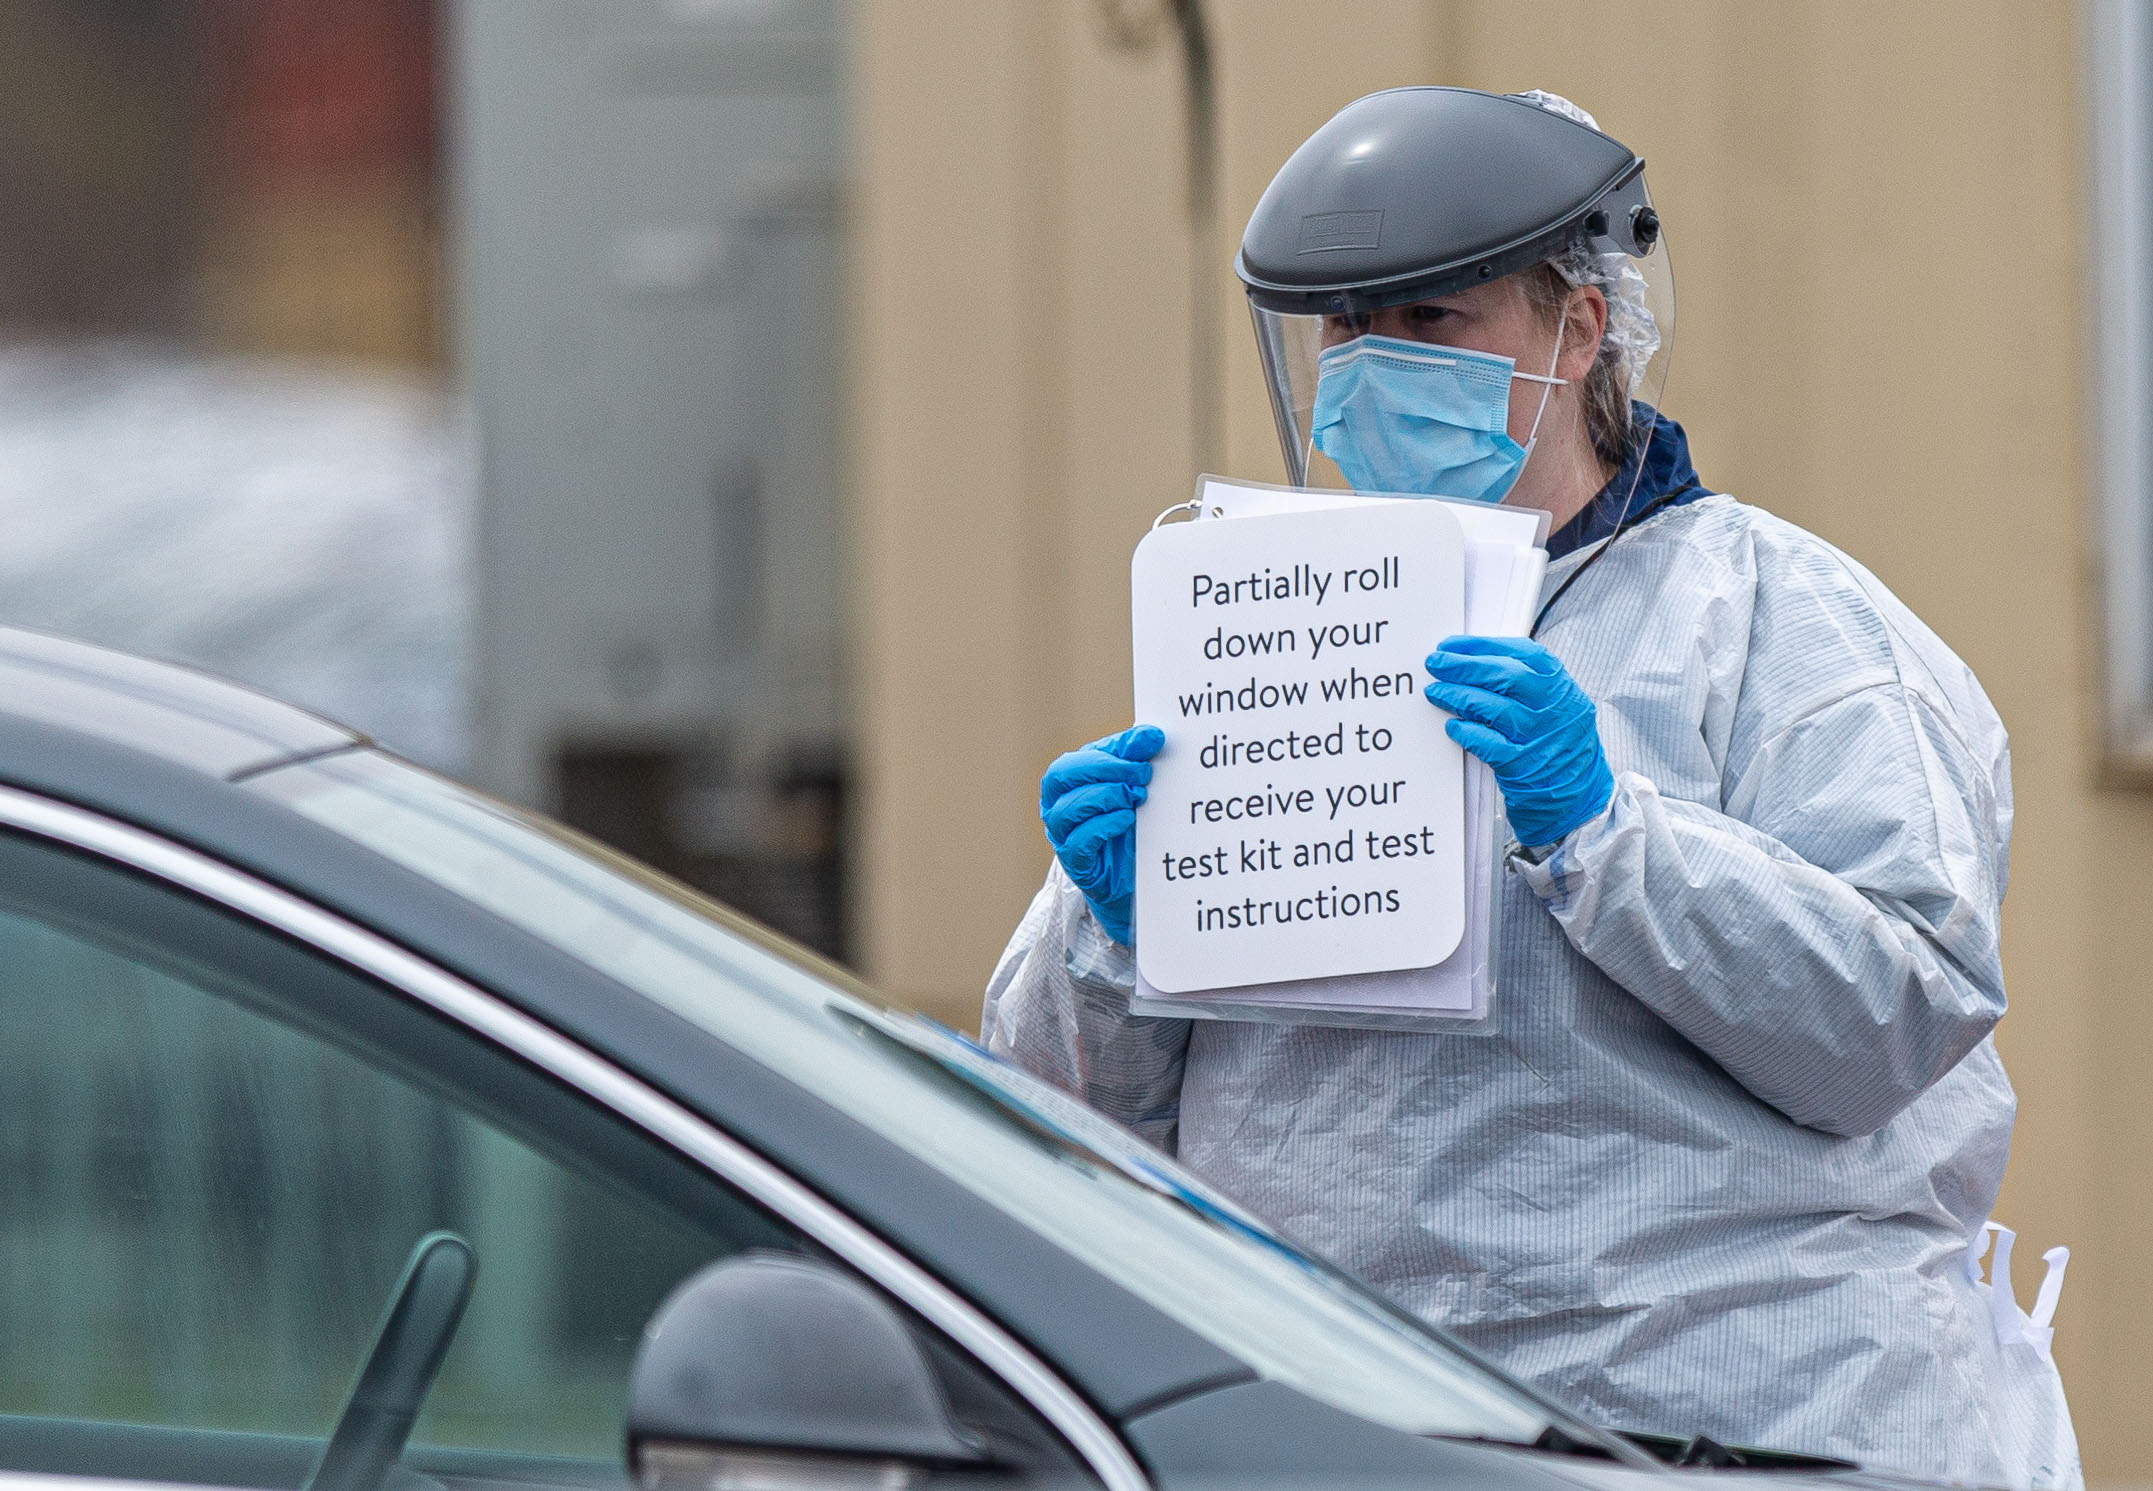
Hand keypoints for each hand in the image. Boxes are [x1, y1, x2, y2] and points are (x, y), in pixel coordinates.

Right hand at [1040, 725, 1164, 944]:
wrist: (1134, 878)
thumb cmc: (1129, 825)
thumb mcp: (1133, 787)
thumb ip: (1136, 759)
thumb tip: (1151, 735)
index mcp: (1067, 783)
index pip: (1078, 758)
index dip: (1113, 750)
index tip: (1152, 743)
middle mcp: (1057, 806)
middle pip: (1060, 776)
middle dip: (1104, 768)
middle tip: (1141, 773)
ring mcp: (1062, 835)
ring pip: (1066, 808)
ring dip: (1105, 796)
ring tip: (1135, 796)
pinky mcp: (1075, 863)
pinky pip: (1078, 842)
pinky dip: (1104, 825)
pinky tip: (1127, 818)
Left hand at [1424, 636, 1612, 848]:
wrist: (1580, 798)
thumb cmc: (1559, 747)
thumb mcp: (1557, 708)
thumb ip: (1526, 685)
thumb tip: (1474, 662)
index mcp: (1563, 689)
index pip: (1524, 654)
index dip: (1484, 645)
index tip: (1453, 645)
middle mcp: (1556, 710)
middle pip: (1506, 676)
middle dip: (1465, 666)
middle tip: (1436, 662)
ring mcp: (1541, 739)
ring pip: (1495, 709)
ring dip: (1458, 696)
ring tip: (1436, 691)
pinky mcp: (1524, 768)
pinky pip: (1490, 745)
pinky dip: (1467, 732)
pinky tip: (1453, 726)